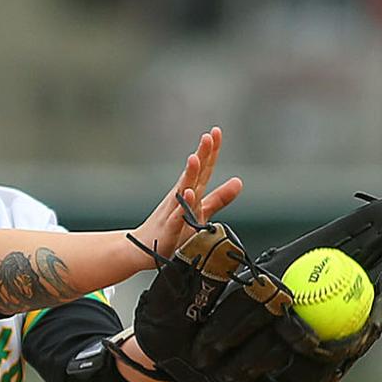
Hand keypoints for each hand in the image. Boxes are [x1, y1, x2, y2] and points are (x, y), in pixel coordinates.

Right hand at [133, 127, 242, 263]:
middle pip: (194, 174)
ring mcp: (173, 212)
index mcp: (189, 192)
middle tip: (208, 136)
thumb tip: (239, 181)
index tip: (216, 132)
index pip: (203, 169)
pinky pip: (177, 217)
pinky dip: (182, 206)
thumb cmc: (171, 231)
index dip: (210, 152)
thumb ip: (219, 198)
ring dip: (189, 175)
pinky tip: (188, 195)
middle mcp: (180, 197)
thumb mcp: (200, 212)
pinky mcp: (169, 229)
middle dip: (201, 155)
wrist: (142, 249)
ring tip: (195, 158)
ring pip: (183, 190)